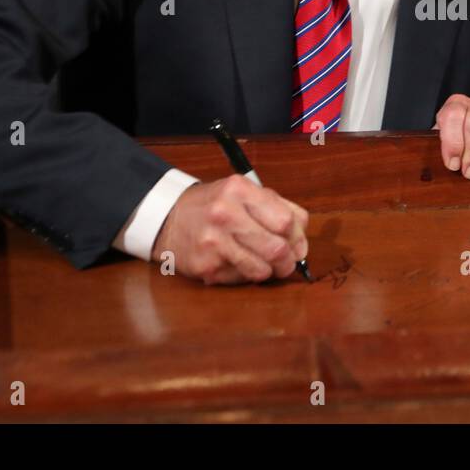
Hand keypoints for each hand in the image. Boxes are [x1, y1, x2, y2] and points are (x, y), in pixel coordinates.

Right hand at [151, 175, 308, 284]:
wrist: (168, 218)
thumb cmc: (214, 206)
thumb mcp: (243, 192)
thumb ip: (278, 207)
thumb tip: (302, 238)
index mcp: (239, 191)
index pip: (286, 221)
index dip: (298, 238)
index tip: (298, 246)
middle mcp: (225, 214)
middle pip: (277, 248)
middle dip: (288, 261)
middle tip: (286, 263)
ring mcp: (213, 242)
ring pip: (261, 270)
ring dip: (269, 272)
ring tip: (263, 264)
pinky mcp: (205, 266)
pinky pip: (241, 279)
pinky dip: (246, 275)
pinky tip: (236, 263)